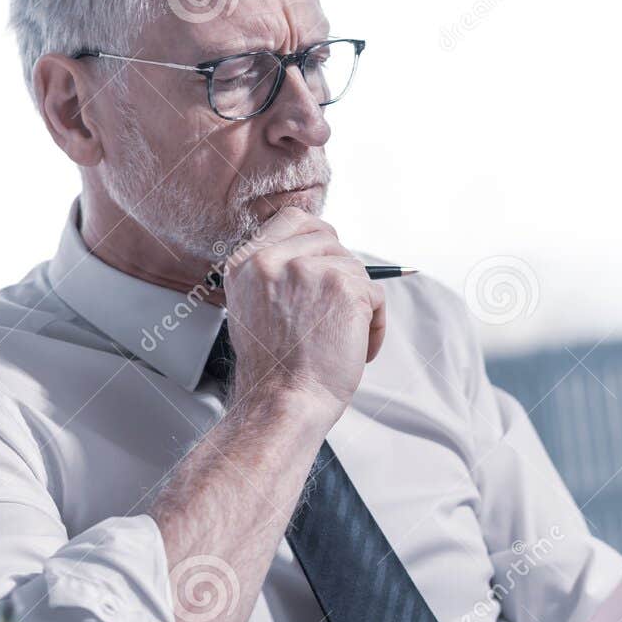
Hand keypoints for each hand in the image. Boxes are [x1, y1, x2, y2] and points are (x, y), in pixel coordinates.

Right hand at [222, 207, 385, 425]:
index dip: (317, 239)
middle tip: (337, 311)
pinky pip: (375, 293)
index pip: (292, 219)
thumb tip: (315, 252)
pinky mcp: (343, 285)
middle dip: (341, 271)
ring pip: (355, 267)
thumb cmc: (274, 369)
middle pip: (329, 238)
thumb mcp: (254, 307)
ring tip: (341, 340)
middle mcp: (273, 259)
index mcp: (246, 262)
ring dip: (358, 304)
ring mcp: (308, 269)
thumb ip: (276, 273)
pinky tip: (356, 349)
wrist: (283, 402)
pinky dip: (374, 325)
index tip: (326, 265)